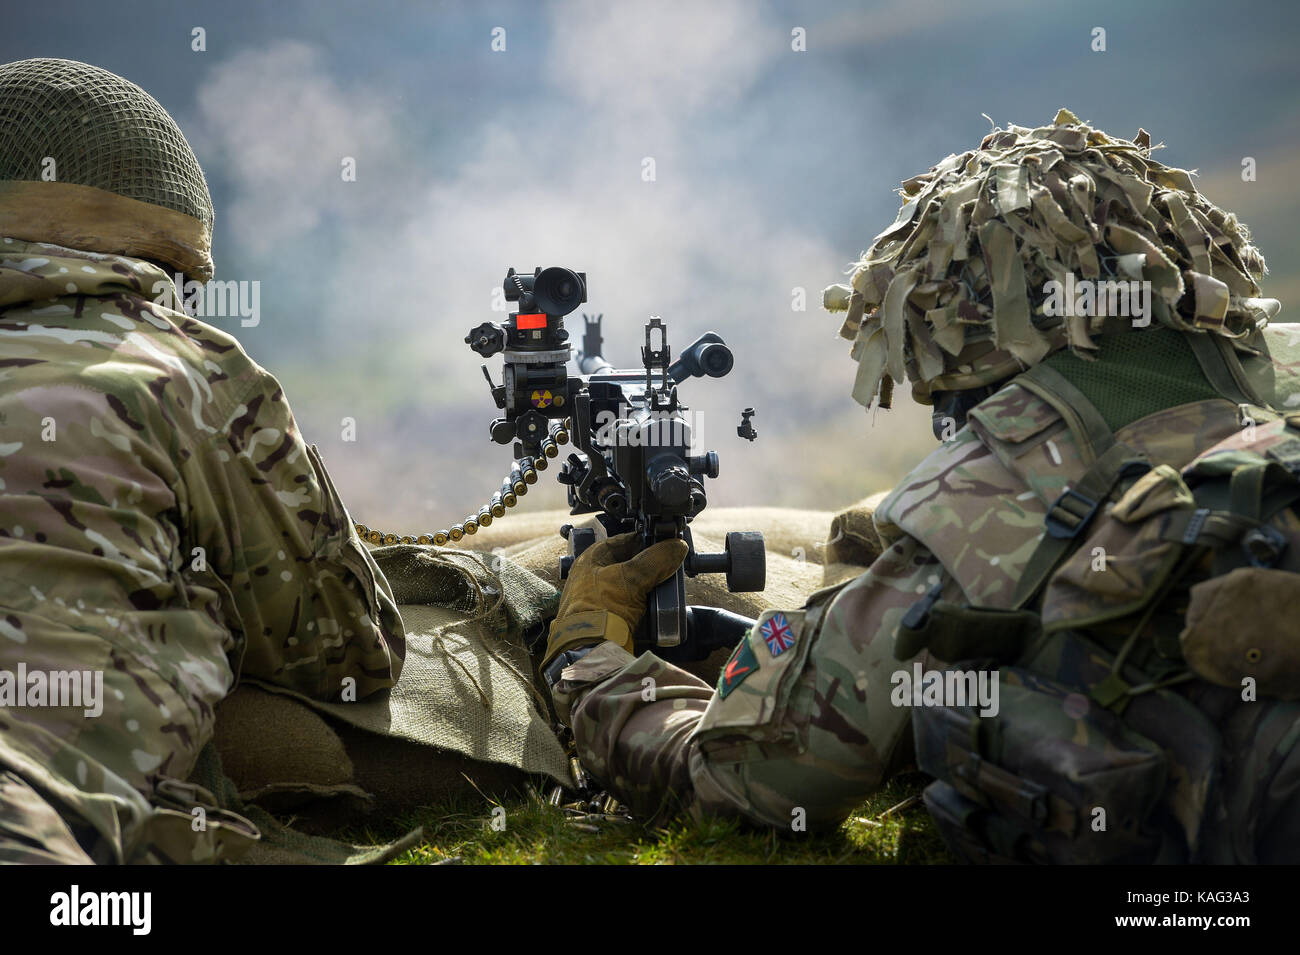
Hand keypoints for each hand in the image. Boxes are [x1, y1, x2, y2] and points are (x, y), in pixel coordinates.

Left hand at [543, 532, 687, 664]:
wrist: (590, 652)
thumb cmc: (599, 610)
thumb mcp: (630, 578)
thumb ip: (656, 560)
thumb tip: (677, 547)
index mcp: (591, 561)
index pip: (622, 541)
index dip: (644, 539)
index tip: (665, 541)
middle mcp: (595, 578)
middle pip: (630, 564)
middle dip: (651, 565)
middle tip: (671, 563)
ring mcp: (603, 599)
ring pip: (635, 585)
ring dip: (651, 585)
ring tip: (669, 583)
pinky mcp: (613, 619)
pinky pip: (636, 606)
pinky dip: (649, 604)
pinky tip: (662, 603)